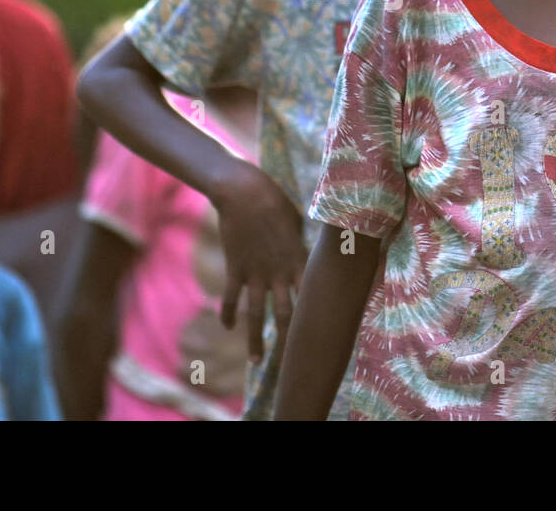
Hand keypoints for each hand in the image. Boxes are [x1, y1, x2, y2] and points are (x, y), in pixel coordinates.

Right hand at [212, 162, 307, 362]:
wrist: (244, 191)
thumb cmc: (276, 201)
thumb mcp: (299, 222)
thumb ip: (304, 245)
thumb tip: (318, 253)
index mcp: (300, 260)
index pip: (314, 296)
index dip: (320, 317)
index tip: (328, 336)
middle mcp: (280, 272)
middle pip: (288, 314)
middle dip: (290, 340)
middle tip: (294, 362)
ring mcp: (256, 273)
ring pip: (257, 314)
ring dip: (256, 339)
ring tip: (257, 361)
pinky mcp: (236, 268)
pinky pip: (232, 297)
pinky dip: (228, 313)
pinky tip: (227, 327)